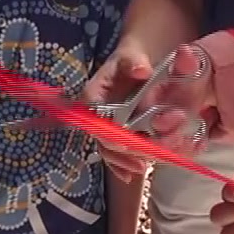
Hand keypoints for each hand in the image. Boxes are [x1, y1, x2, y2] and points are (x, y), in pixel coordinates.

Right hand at [83, 43, 218, 177]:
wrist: (135, 65)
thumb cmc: (129, 60)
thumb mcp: (131, 56)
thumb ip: (133, 61)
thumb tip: (141, 70)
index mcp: (93, 94)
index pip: (92, 114)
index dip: (105, 128)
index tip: (121, 139)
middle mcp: (94, 114)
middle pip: (101, 137)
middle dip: (119, 151)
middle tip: (138, 160)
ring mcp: (104, 126)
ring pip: (107, 149)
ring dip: (122, 162)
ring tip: (140, 169)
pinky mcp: (115, 135)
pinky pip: (115, 154)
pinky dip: (122, 166)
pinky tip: (131, 176)